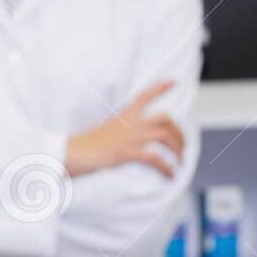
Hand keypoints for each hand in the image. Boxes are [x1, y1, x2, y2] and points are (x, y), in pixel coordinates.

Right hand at [65, 80, 184, 178]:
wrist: (74, 152)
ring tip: (180, 162)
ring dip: (178, 150)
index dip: (160, 88)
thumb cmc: (87, 145)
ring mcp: (130, 137)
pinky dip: (168, 168)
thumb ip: (120, 131)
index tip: (173, 82)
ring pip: (165, 136)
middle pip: (165, 119)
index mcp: (124, 116)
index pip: (144, 96)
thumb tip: (129, 140)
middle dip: (179, 133)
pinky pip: (156, 159)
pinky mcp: (128, 152)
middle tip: (182, 146)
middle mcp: (130, 123)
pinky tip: (170, 174)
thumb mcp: (106, 131)